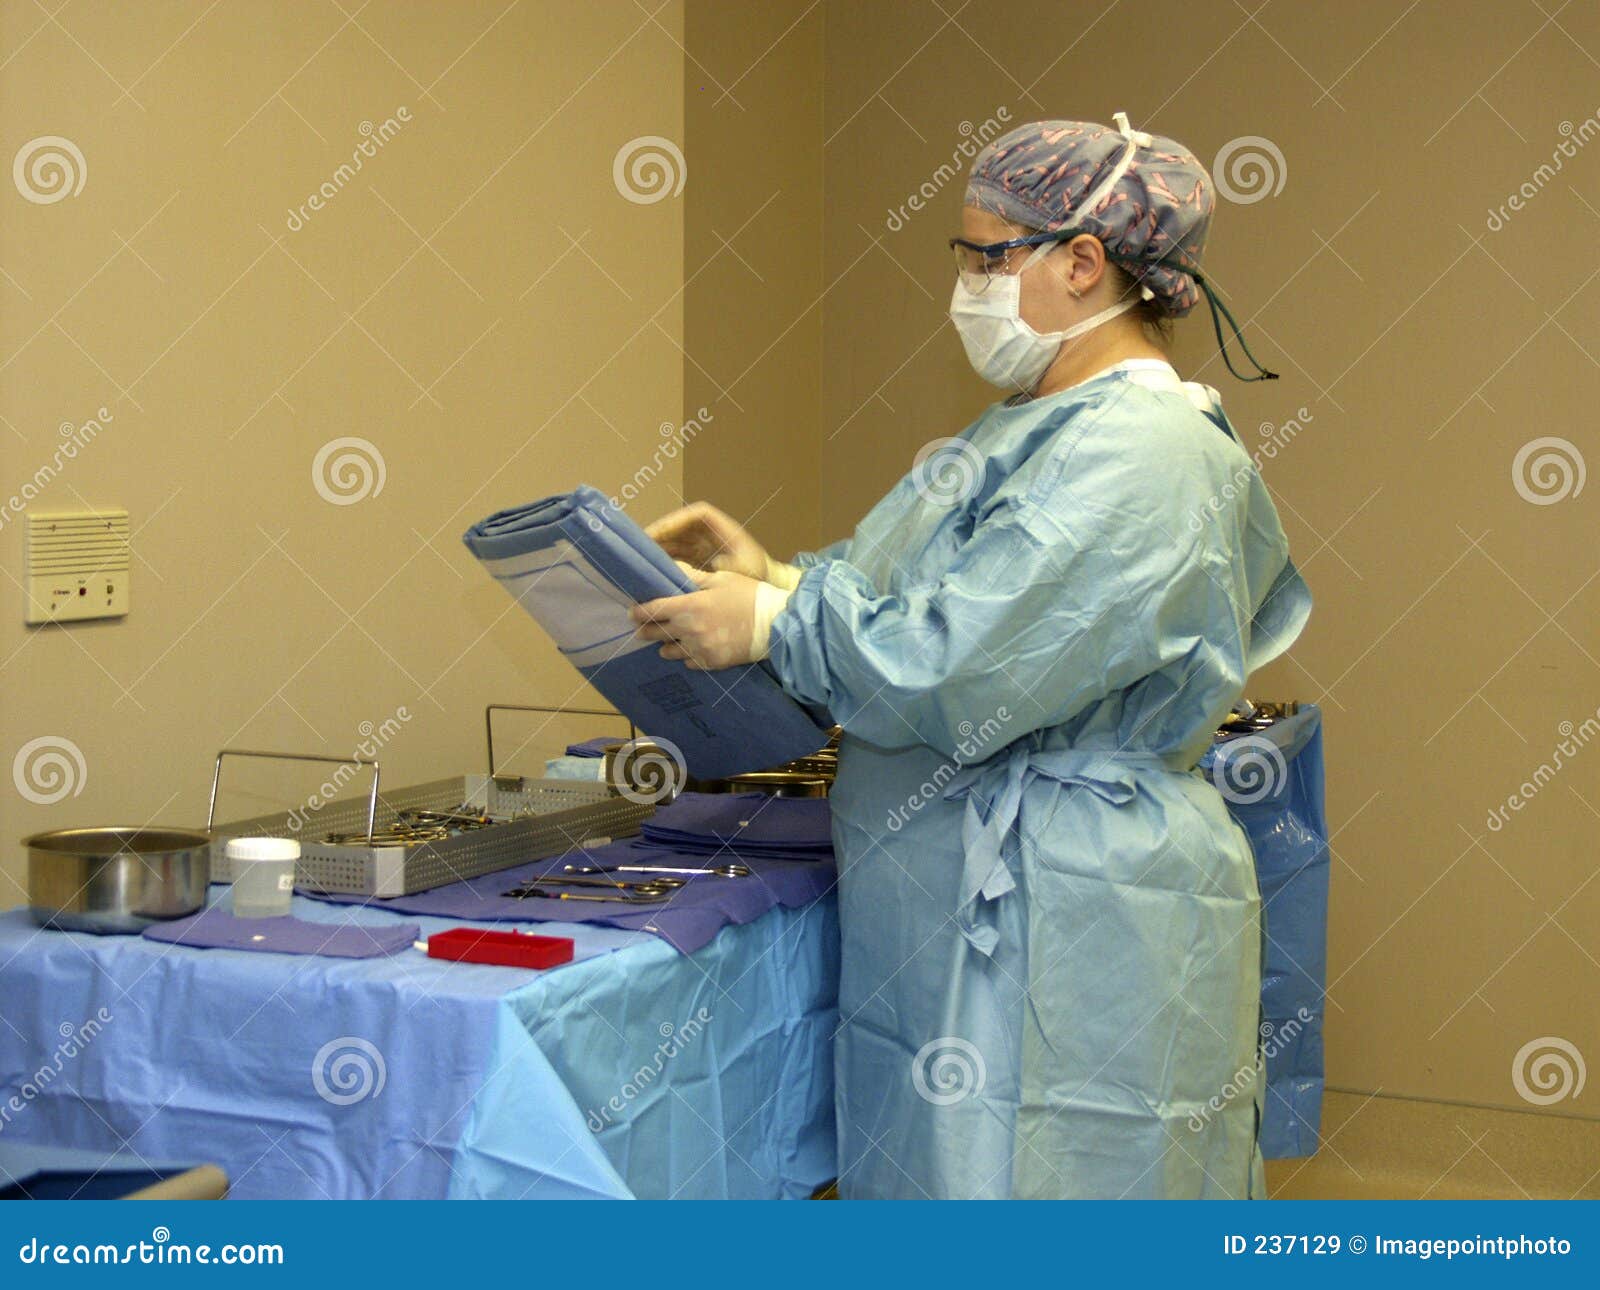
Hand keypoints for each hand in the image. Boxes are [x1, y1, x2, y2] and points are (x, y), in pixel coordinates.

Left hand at [632, 568, 763, 669]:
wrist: (775, 624)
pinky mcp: (711, 663)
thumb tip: (671, 569)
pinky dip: (685, 655)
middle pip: (655, 634)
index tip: (633, 612)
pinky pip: (688, 662)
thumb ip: (692, 577)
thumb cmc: (749, 595)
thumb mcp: (721, 579)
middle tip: (644, 627)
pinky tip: (689, 648)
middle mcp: (690, 631)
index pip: (653, 611)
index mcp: (690, 606)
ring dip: (665, 644)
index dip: (639, 612)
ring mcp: (700, 649)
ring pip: (669, 651)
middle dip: (646, 629)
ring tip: (667, 639)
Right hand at [645, 502, 770, 580]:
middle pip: (682, 526)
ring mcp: (704, 547)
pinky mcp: (699, 561)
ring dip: (660, 547)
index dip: (677, 519)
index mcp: (724, 530)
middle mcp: (712, 535)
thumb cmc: (756, 579)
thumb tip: (686, 567)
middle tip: (641, 545)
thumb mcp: (738, 572)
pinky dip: (665, 560)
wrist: (765, 597)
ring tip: (642, 557)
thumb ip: (715, 568)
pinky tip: (652, 568)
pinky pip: (678, 556)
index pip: (697, 514)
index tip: (661, 531)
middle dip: (662, 533)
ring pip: (677, 540)